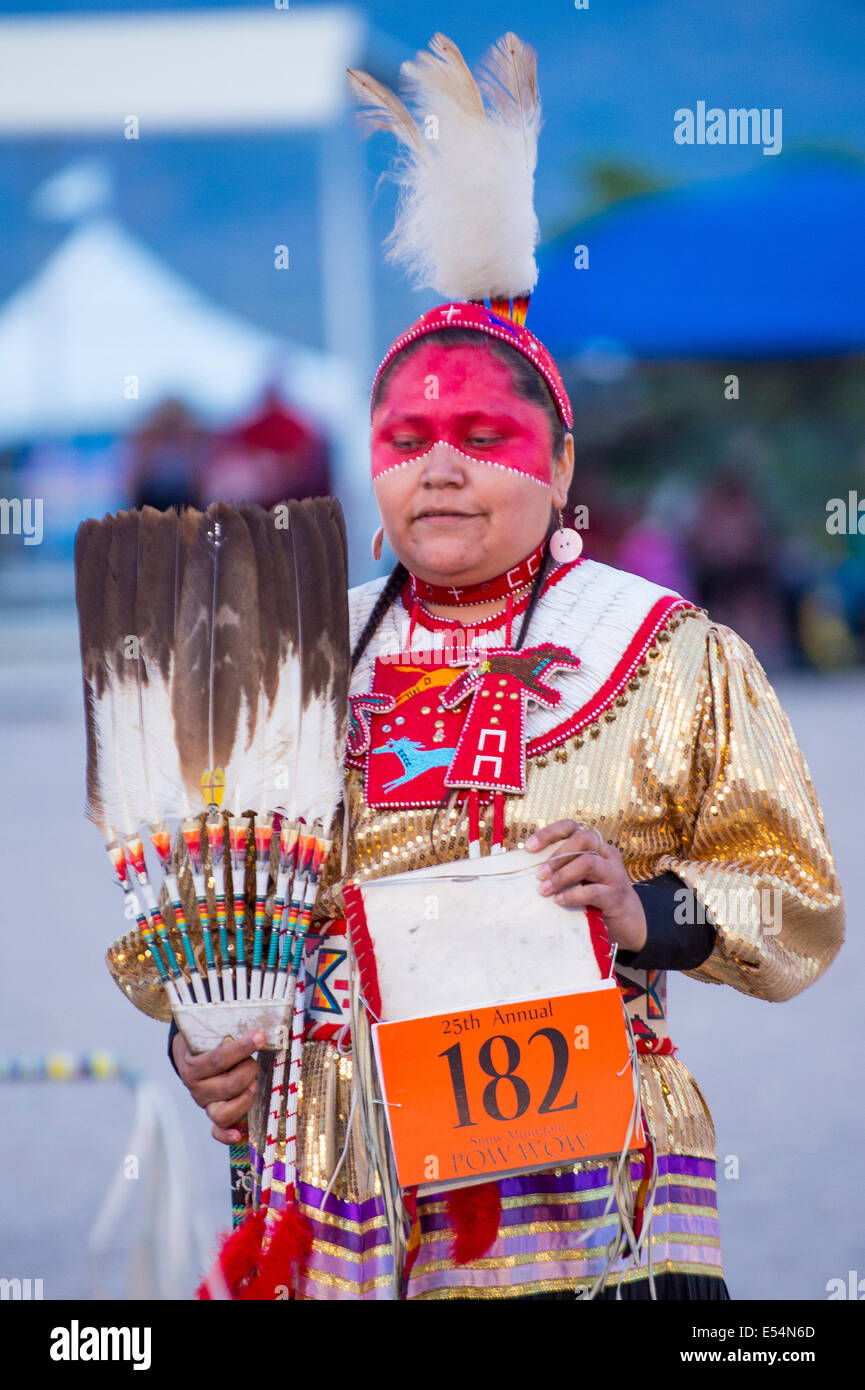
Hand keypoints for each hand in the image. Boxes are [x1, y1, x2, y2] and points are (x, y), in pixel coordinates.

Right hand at [171, 1030, 265, 1144]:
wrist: (190, 1054)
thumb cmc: (208, 1040)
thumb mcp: (212, 1030)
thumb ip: (227, 1028)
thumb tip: (258, 1026)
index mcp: (192, 1065)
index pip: (218, 1059)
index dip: (241, 1048)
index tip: (261, 1036)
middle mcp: (196, 1088)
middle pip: (227, 1086)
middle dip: (248, 1071)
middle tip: (255, 1061)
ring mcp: (205, 1104)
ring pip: (224, 1112)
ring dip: (245, 1098)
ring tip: (254, 1084)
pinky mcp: (212, 1115)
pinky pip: (217, 1131)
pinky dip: (227, 1135)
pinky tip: (239, 1134)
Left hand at [526, 821, 646, 954]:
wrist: (628, 922)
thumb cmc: (596, 896)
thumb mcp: (581, 877)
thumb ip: (563, 867)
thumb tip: (526, 865)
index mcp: (596, 846)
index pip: (572, 827)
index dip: (549, 833)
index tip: (529, 846)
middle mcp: (607, 855)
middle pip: (583, 839)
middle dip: (557, 854)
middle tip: (539, 874)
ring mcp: (614, 874)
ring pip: (587, 862)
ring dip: (562, 876)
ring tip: (544, 889)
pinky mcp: (616, 896)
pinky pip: (593, 891)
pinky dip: (573, 895)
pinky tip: (559, 900)